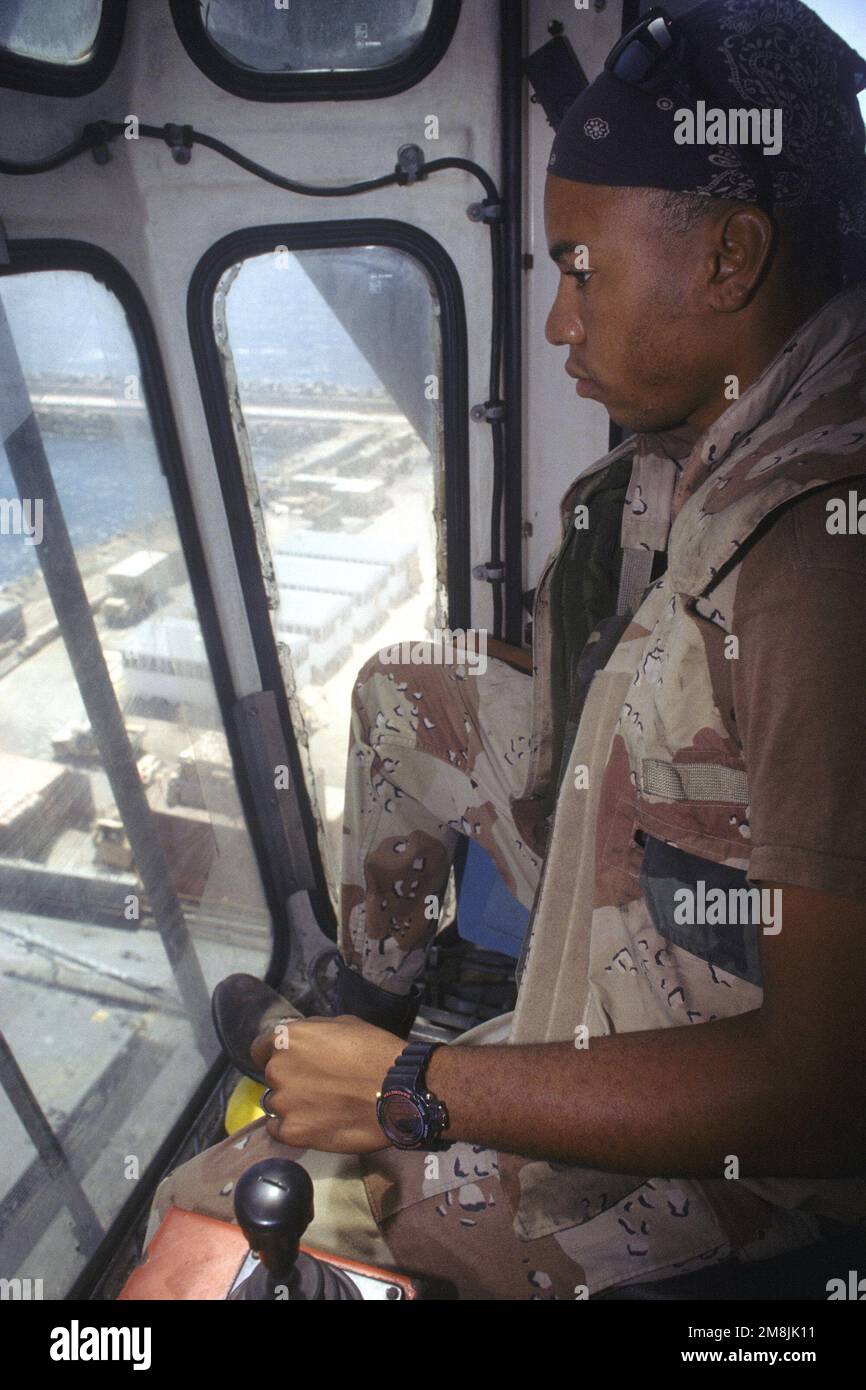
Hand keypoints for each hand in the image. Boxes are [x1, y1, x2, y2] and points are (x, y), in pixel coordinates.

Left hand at [249, 1014, 403, 1152]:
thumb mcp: (343, 1025)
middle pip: (272, 1077)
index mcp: (288, 1039)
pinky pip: (279, 1130)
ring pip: (276, 1104)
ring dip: (293, 1105)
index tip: (293, 1064)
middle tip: (318, 1086)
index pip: (261, 1049)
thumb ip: (312, 1034)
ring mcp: (283, 1102)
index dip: (277, 1056)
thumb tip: (301, 1042)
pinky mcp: (292, 1132)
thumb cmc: (376, 1052)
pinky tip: (317, 1123)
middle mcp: (278, 1068)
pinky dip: (294, 1128)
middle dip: (290, 1080)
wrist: (398, 1092)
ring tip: (323, 1107)